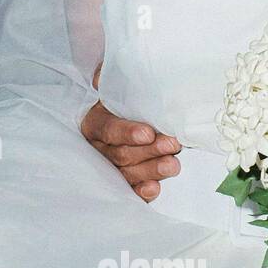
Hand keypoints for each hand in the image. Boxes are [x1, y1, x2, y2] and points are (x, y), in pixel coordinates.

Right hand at [80, 62, 179, 201]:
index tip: (148, 132)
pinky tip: (154, 190)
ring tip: (173, 165)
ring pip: (126, 173)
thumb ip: (113, 76)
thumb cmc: (131, 94)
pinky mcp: (123, 180)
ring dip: (150, 171)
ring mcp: (110, 166)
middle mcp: (99, 147)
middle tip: (172, 145)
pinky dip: (141, 192)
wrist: (140, 106)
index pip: (107, 128)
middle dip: (147, 152)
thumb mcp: (122, 80)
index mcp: (95, 121)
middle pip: (119, 154)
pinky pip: (129, 190)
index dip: (126, 132)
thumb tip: (101, 76)